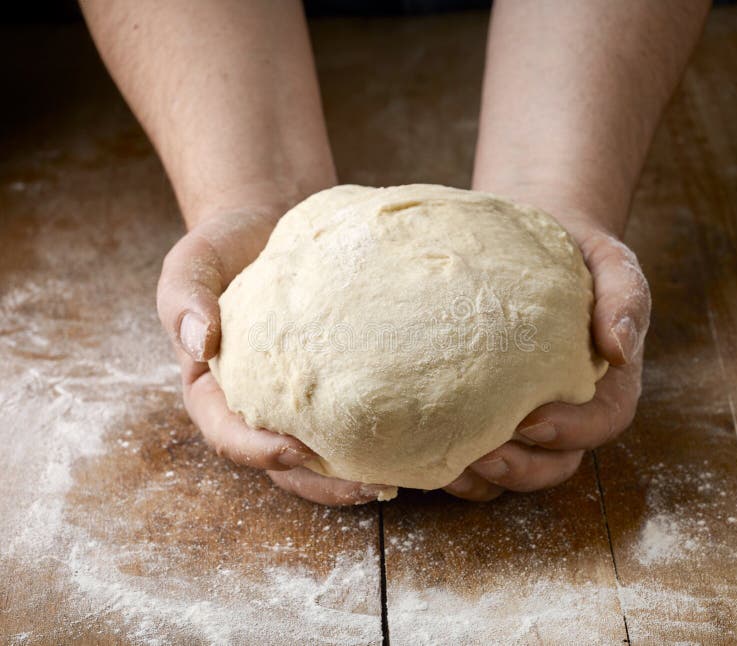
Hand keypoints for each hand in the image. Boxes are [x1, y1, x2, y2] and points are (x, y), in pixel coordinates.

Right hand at [157, 209, 384, 505]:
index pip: (230, 436)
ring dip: (359, 472)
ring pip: (326, 452)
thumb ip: (184, 297)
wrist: (268, 222)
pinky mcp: (337, 380)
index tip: (299, 450)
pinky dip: (382, 434)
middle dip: (327, 484)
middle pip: (287, 463)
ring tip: (404, 478)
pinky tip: (420, 434)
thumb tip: (200, 341)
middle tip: (373, 487)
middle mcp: (258, 405)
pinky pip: (355, 414)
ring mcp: (300, 398)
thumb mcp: (191, 263)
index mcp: (214, 392)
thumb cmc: (225, 246)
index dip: (260, 452)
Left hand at [444, 216, 650, 500]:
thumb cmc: (576, 256)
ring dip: (485, 479)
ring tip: (449, 467)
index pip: (603, 420)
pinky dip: (455, 466)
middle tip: (484, 456)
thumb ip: (625, 299)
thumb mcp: (611, 264)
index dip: (573, 431)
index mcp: (605, 381)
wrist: (532, 237)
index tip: (532, 423)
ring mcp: (525, 416)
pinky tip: (424, 455)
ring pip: (516, 469)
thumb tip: (620, 349)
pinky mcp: (486, 411)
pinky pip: (476, 453)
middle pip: (557, 462)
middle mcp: (568, 409)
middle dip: (523, 469)